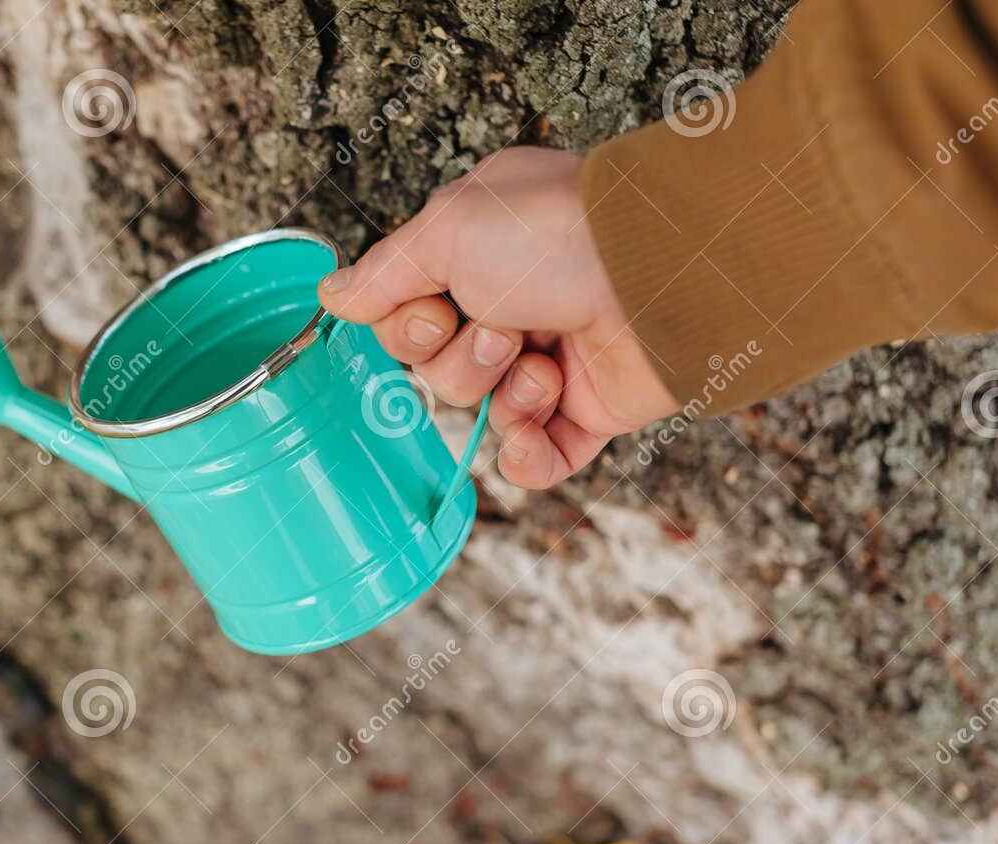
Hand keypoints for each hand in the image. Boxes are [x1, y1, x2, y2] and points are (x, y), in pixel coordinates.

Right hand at [317, 147, 679, 488]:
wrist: (665, 277)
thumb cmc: (560, 235)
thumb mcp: (448, 230)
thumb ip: (385, 272)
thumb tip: (332, 296)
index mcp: (477, 250)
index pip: (407, 314)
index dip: (410, 326)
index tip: (438, 306)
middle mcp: (511, 302)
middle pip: (437, 368)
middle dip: (462, 358)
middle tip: (505, 324)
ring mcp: (551, 358)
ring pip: (483, 411)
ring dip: (505, 391)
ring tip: (545, 360)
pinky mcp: (590, 410)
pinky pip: (536, 459)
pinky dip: (529, 456)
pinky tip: (535, 433)